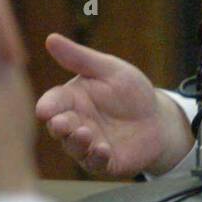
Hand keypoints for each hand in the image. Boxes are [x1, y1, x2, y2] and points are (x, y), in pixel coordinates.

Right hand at [37, 33, 194, 177]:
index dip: (47, 106)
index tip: (44, 110)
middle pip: (59, 127)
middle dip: (59, 126)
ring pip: (74, 147)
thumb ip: (80, 58)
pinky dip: (96, 157)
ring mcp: (88, 145)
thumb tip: (50, 38)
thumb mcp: (108, 69)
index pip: (53, 103)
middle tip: (62, 123)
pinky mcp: (105, 162)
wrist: (158, 118)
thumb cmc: (129, 91)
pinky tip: (102, 149)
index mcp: (72, 100)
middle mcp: (75, 123)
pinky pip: (95, 163)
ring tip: (84, 133)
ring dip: (76, 142)